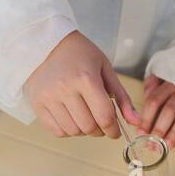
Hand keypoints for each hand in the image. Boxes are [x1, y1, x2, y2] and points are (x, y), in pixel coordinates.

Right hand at [25, 31, 140, 137]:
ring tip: (86, 117)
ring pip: (73, 131)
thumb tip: (136, 122)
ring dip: (84, 131)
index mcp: (86, 78)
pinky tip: (72, 118)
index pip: (104, 117)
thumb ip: (122, 97)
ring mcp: (49, 97)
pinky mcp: (37, 103)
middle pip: (89, 127)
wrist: (48, 44)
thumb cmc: (81, 54)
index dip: (113, 130)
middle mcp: (65, 88)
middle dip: (100, 130)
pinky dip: (68, 131)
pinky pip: (57, 130)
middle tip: (101, 122)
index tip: (115, 131)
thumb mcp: (106, 70)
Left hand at [141, 74, 174, 144]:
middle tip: (152, 144)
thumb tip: (146, 94)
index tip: (141, 133)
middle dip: (159, 129)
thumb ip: (155, 80)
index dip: (147, 118)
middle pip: (169, 110)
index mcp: (172, 81)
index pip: (155, 100)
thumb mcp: (171, 70)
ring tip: (167, 146)